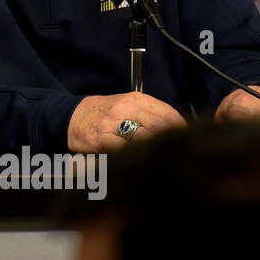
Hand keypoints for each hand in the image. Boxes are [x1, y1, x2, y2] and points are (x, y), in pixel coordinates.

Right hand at [67, 91, 185, 152]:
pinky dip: (132, 156)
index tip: (187, 142)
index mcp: (137, 99)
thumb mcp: (130, 106)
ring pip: (143, 138)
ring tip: (159, 160)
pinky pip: (122, 149)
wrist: (72, 116)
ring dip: (153, 150)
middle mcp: (125, 108)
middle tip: (176, 155)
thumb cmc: (105, 114)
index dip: (181, 131)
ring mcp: (112, 123)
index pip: (169, 115)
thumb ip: (153, 115)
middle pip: (159, 126)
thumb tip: (181, 130)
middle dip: (170, 142)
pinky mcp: (100, 139)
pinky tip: (136, 160)